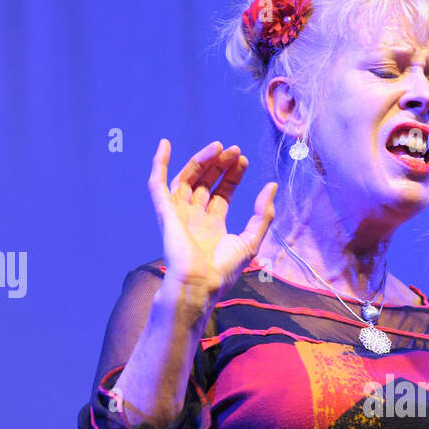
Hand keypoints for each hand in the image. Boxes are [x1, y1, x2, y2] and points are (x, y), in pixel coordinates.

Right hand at [147, 138, 276, 308]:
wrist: (201, 283)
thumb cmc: (223, 270)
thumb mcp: (251, 240)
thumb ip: (262, 214)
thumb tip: (272, 186)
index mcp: (212, 225)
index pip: (222, 193)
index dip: (232, 175)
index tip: (244, 160)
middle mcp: (194, 218)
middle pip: (205, 182)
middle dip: (220, 165)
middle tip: (235, 150)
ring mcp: (178, 214)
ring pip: (186, 179)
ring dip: (200, 160)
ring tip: (218, 147)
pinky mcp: (165, 212)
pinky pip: (157, 185)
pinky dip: (159, 164)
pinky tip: (164, 145)